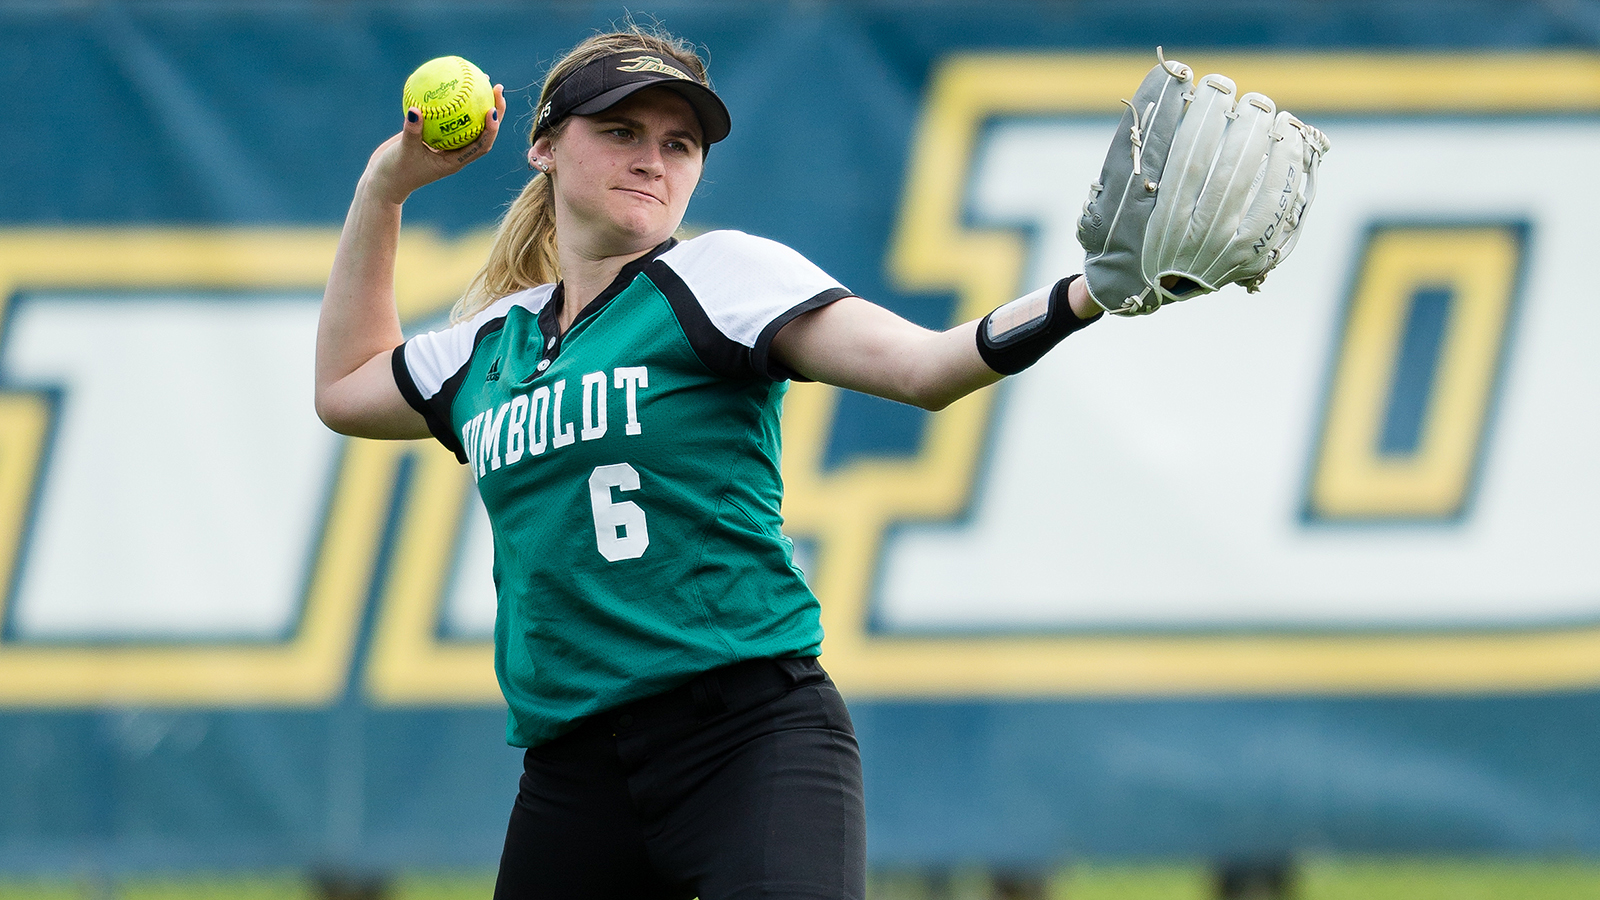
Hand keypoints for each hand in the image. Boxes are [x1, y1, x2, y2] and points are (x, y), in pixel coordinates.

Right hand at [363, 83, 507, 204]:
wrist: (384, 180)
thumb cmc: (395, 171)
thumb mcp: (403, 151)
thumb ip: (411, 132)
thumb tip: (415, 110)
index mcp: (455, 161)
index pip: (481, 146)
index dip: (491, 129)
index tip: (493, 111)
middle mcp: (455, 152)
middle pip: (482, 130)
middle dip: (494, 109)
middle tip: (497, 87)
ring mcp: (446, 143)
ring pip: (467, 121)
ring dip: (477, 101)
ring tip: (482, 78)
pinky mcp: (435, 135)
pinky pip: (446, 115)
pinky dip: (450, 100)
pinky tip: (449, 79)